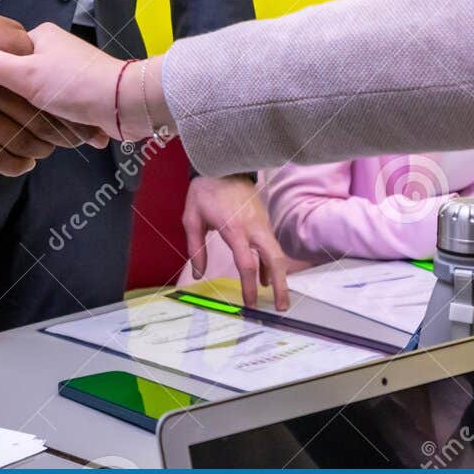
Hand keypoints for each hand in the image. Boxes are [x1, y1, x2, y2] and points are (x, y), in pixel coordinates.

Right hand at [0, 0, 103, 174]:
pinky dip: (11, 163)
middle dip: (60, 135)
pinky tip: (22, 163)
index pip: (51, 90)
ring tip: (46, 151)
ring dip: (37, 150)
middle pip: (39, 117)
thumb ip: (17, 46)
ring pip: (18, 139)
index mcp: (11, 51)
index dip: (67, 110)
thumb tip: (40, 62)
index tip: (78, 121)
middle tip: (71, 142)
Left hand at [183, 175, 289, 310]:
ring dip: (280, 277)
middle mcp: (254, 227)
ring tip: (278, 299)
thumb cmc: (204, 191)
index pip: (247, 263)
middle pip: (275, 260)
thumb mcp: (191, 218)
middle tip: (281, 308)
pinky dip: (271, 263)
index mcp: (235, 228)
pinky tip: (265, 278)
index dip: (249, 286)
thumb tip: (198, 274)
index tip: (250, 304)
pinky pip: (272, 246)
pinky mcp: (264, 221)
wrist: (222, 165)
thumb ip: (196, 248)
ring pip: (278, 253)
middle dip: (281, 285)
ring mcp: (263, 223)